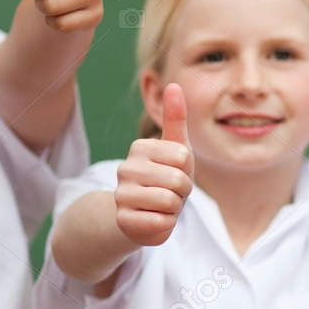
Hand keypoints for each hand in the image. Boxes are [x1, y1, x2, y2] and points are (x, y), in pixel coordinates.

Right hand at [115, 83, 193, 245]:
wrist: (141, 215)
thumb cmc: (164, 178)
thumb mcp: (176, 149)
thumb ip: (176, 118)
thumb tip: (173, 84)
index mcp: (139, 147)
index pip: (184, 156)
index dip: (188, 170)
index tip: (175, 173)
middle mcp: (125, 168)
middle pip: (178, 180)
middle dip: (183, 191)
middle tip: (171, 193)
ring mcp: (121, 195)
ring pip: (169, 201)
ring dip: (174, 208)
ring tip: (163, 206)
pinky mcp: (123, 220)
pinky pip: (161, 222)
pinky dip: (165, 224)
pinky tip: (153, 220)